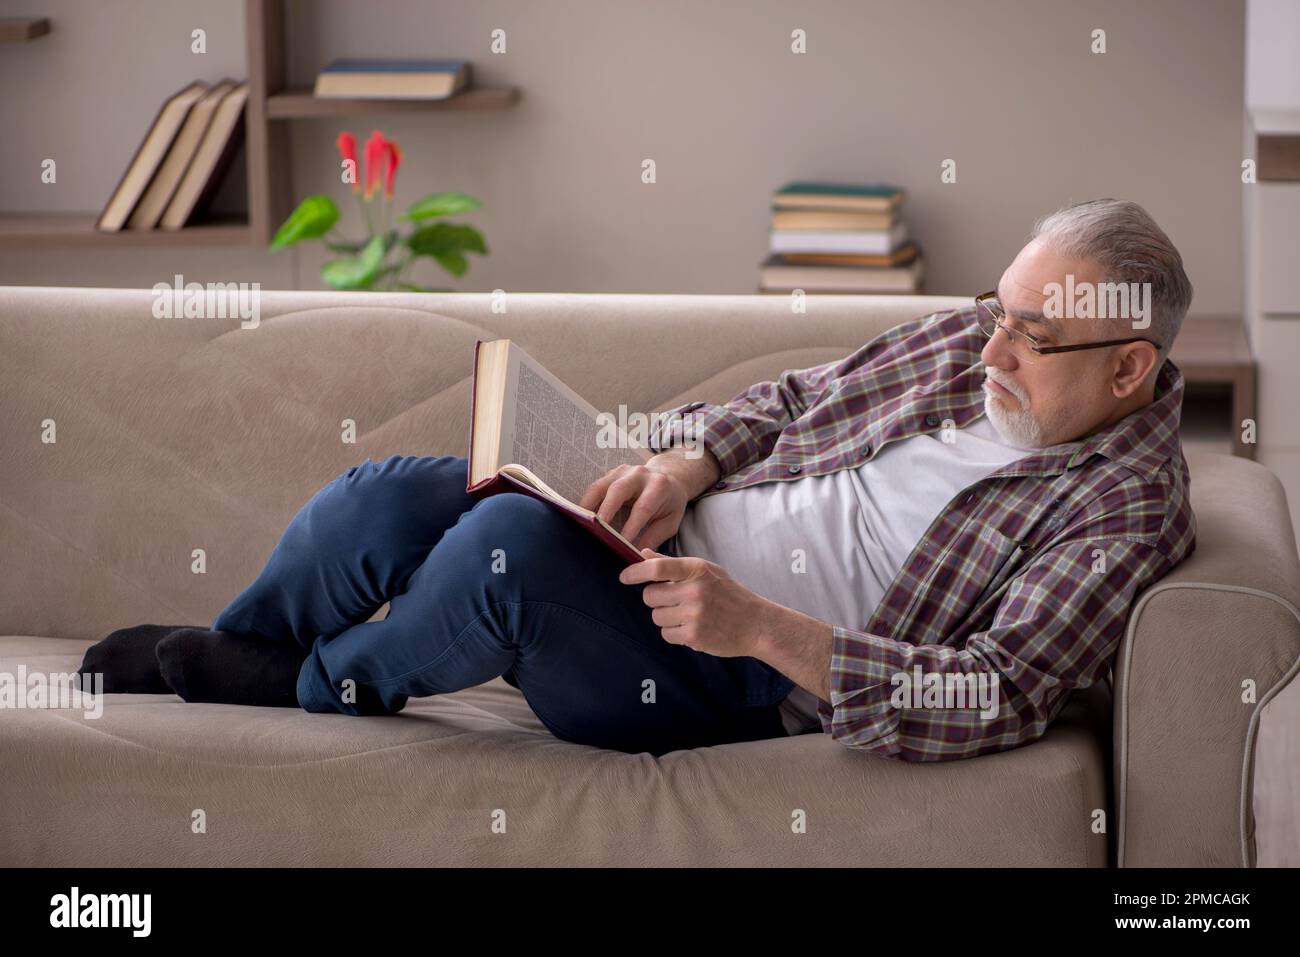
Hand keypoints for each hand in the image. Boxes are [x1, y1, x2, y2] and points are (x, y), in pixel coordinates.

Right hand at [578, 456, 700, 549]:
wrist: (669, 477)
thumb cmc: (670, 503)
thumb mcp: (670, 521)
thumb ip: (654, 537)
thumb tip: (635, 556)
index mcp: (659, 486)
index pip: (643, 507)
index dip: (631, 526)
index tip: (622, 543)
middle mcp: (640, 475)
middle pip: (618, 490)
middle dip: (606, 510)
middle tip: (596, 530)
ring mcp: (622, 472)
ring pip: (600, 486)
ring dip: (588, 505)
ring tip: (580, 524)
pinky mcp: (610, 475)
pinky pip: (594, 488)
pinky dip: (585, 502)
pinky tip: (579, 517)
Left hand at [619, 549, 766, 657]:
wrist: (756, 624)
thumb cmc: (729, 594)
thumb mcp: (706, 571)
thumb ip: (673, 564)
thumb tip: (643, 554)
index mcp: (697, 569)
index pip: (656, 568)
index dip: (635, 572)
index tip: (624, 577)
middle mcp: (695, 590)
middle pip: (650, 595)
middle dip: (656, 599)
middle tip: (674, 601)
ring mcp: (694, 614)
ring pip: (656, 616)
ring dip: (666, 618)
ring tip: (687, 616)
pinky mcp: (694, 636)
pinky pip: (666, 634)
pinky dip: (674, 633)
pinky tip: (692, 628)